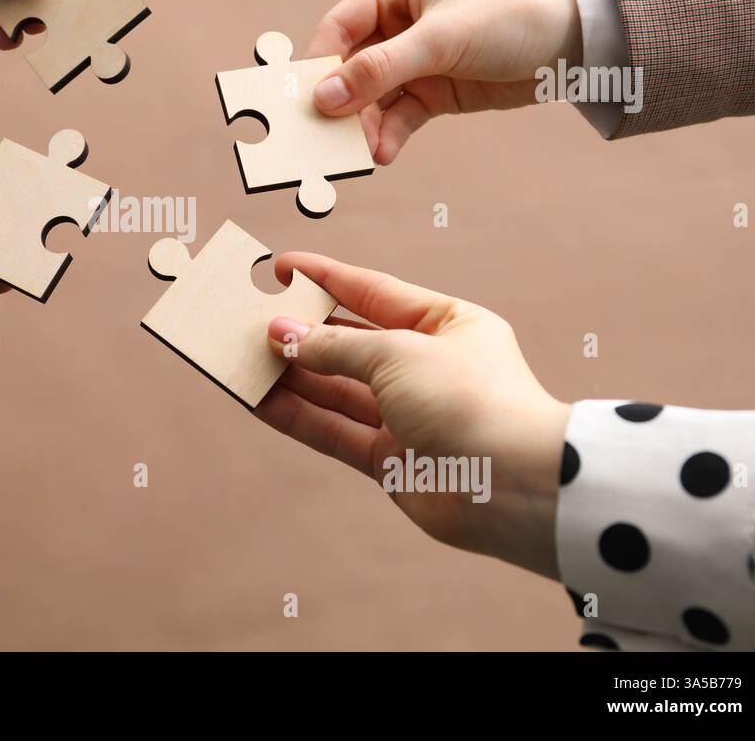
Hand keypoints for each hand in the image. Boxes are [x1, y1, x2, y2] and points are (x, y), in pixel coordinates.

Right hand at [256, 254, 568, 577]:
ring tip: (241, 360)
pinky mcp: (391, 460)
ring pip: (335, 389)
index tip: (281, 268)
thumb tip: (283, 334)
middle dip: (300, 333)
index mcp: (446, 324)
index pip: (373, 292)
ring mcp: (407, 415)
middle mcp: (426, 367)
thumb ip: (335, 345)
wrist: (513, 486)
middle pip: (349, 343)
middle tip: (249, 321)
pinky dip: (296, 415)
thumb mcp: (398, 353)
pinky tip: (258, 400)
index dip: (326, 278)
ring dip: (290, 376)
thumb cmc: (471, 399)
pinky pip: (333, 429)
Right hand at [307, 0, 582, 164]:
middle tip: (325, 138)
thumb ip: (380, 70)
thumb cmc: (509, 18)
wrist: (573, 46)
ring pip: (371, 99)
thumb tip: (324, 97)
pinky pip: (397, 118)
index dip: (319, 65)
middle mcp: (396, 24)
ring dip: (363, 127)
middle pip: (349, 69)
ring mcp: (412, 61)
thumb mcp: (440, 41)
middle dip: (340, 105)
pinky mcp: (430, 93)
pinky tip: (383, 154)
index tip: (304, 102)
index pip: (339, 29)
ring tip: (360, 154)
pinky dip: (388, 136)